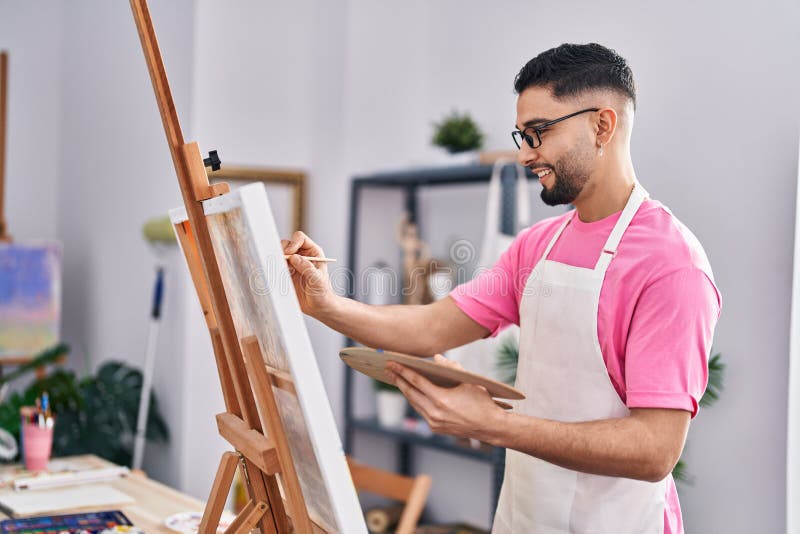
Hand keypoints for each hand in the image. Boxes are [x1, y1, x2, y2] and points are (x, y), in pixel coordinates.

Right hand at [281, 231, 336, 316]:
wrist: (318, 307)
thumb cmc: (323, 293)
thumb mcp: (317, 280)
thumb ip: (307, 268)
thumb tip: (294, 257)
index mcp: (313, 252)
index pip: (300, 238)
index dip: (293, 243)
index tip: (290, 254)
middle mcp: (302, 255)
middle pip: (287, 244)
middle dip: (282, 251)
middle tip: (281, 262)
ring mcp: (293, 264)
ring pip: (280, 254)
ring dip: (277, 261)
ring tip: (282, 272)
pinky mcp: (286, 273)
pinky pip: (276, 266)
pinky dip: (274, 269)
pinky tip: (279, 277)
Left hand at [385, 358, 503, 441]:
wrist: (490, 427)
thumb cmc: (482, 402)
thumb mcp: (468, 382)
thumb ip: (452, 368)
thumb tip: (437, 358)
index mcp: (442, 400)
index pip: (417, 381)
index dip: (403, 371)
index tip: (392, 363)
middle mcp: (435, 413)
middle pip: (411, 393)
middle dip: (399, 380)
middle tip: (389, 369)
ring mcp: (434, 423)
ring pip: (414, 403)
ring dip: (405, 390)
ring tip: (397, 379)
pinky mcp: (435, 428)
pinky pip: (421, 411)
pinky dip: (415, 400)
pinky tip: (412, 392)